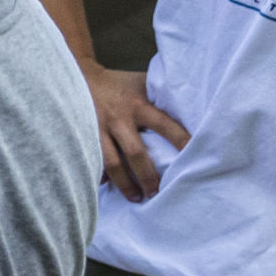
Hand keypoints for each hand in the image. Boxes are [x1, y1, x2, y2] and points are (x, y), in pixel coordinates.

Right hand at [82, 60, 187, 200]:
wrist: (81, 77)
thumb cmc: (120, 84)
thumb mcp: (142, 83)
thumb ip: (160, 97)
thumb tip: (191, 112)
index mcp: (138, 105)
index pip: (164, 126)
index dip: (180, 142)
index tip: (194, 160)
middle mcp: (119, 118)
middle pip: (136, 153)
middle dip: (147, 177)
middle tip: (157, 193)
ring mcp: (98, 129)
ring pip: (112, 163)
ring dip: (125, 184)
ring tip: (136, 198)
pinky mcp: (84, 137)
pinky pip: (93, 162)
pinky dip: (100, 177)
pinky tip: (109, 189)